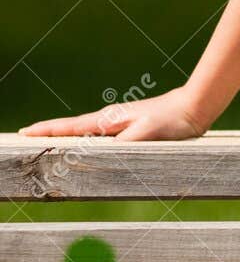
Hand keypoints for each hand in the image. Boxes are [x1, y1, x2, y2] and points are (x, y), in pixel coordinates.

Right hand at [17, 87, 209, 141]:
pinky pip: (98, 136)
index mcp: (108, 120)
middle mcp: (109, 120)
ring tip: (46, 143)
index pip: (70, 127)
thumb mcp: (146, 135)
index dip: (47, 131)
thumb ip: (123, 145)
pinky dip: (84, 139)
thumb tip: (99, 154)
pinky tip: (82, 145)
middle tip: (25, 137)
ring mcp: (118, 124)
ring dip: (65, 136)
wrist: (193, 107)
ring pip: (84, 132)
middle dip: (48, 133)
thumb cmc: (170, 120)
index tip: (24, 132)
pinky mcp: (128, 130)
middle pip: (71, 128)